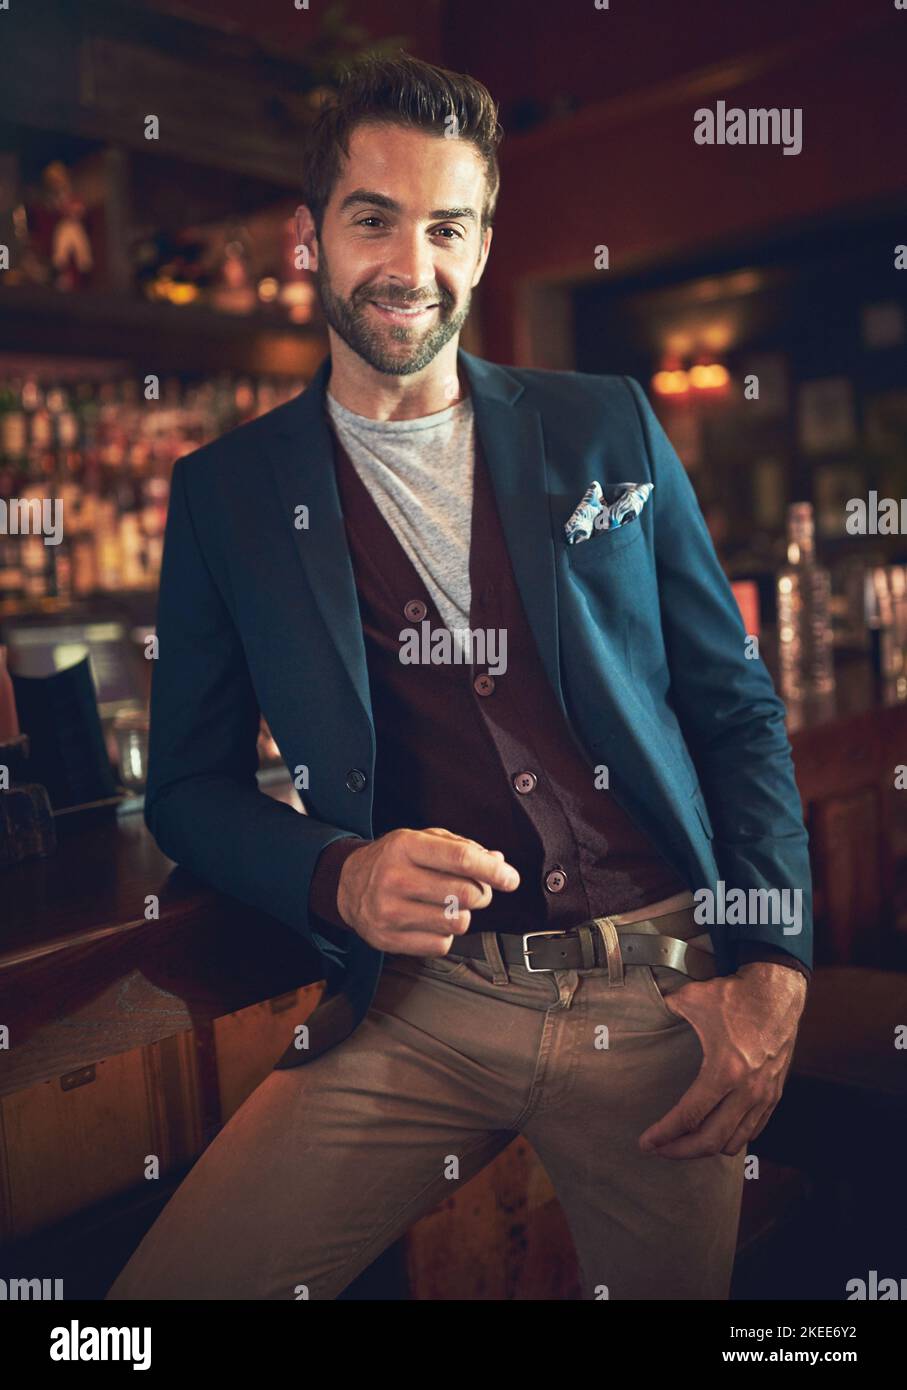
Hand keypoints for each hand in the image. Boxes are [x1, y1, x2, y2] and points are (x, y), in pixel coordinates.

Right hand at [336, 826, 519, 955]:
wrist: (347, 885)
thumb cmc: (394, 860)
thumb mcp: (422, 840)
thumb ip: (462, 847)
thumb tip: (498, 863)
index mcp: (406, 846)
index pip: (461, 859)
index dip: (493, 871)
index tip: (511, 879)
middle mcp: (395, 878)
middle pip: (464, 894)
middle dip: (481, 894)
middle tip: (476, 892)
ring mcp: (389, 911)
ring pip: (457, 923)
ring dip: (463, 916)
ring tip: (450, 907)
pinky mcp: (387, 939)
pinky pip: (441, 945)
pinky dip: (445, 936)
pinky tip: (431, 922)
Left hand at [638, 961, 806, 1159]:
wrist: (778, 991)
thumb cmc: (737, 996)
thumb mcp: (693, 998)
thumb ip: (666, 1009)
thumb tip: (647, 1009)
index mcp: (724, 1071)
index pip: (689, 1116)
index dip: (664, 1134)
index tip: (646, 1142)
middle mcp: (747, 1091)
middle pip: (711, 1141)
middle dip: (680, 1151)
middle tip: (659, 1149)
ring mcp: (764, 1095)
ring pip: (734, 1142)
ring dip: (707, 1149)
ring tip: (685, 1144)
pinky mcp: (775, 1094)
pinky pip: (753, 1130)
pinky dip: (732, 1139)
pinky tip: (716, 1133)